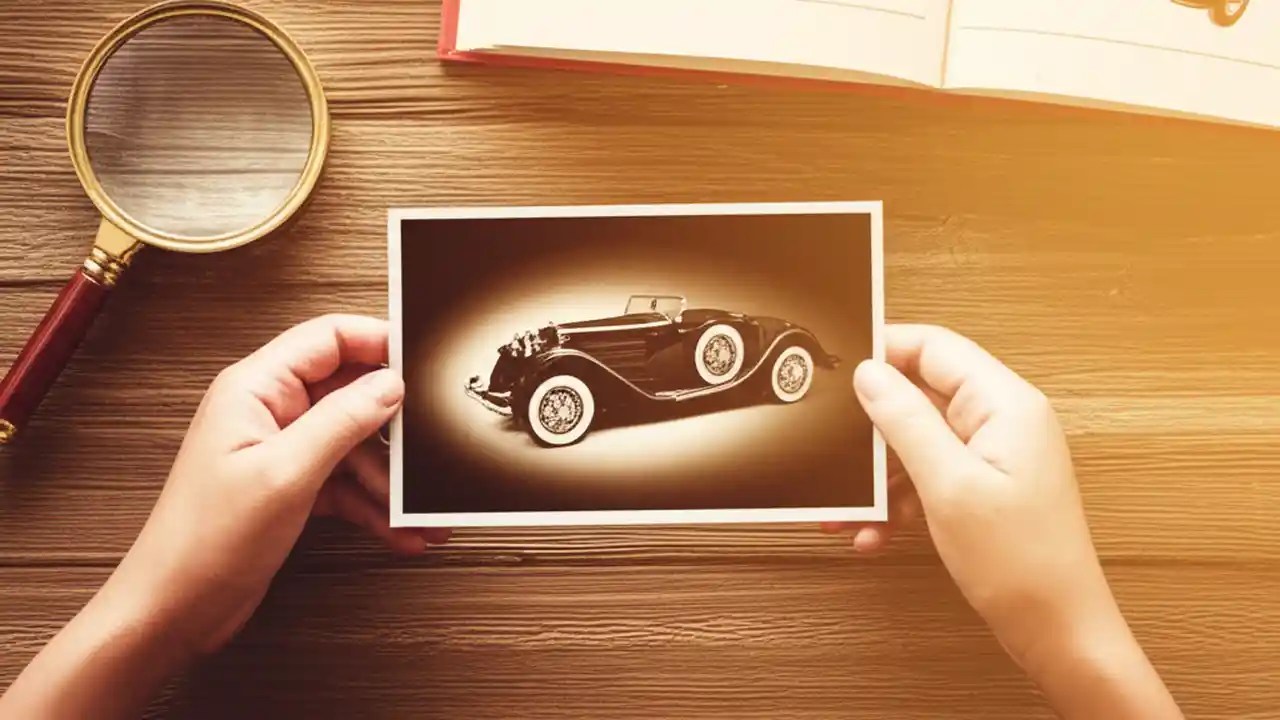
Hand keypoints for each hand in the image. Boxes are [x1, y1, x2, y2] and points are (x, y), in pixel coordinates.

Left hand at [120, 314, 447, 654]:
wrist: (173, 609)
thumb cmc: (204, 541)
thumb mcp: (286, 473)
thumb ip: (342, 421)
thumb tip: (388, 384)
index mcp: (255, 389)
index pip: (327, 338)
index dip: (377, 342)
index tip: (421, 361)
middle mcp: (268, 412)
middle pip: (348, 393)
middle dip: (392, 424)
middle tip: (426, 447)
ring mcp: (280, 450)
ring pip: (353, 444)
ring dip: (388, 478)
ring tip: (418, 508)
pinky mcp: (290, 487)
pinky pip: (345, 482)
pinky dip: (373, 505)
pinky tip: (398, 529)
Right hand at [830, 324, 1178, 718]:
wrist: (1059, 632)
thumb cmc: (1022, 564)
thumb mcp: (949, 485)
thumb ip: (906, 421)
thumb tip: (870, 375)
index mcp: (1005, 405)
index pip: (935, 347)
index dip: (884, 348)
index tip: (839, 366)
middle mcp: (1003, 422)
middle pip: (921, 396)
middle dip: (872, 428)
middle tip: (837, 453)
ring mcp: (995, 456)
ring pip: (918, 442)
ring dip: (879, 475)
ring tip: (848, 509)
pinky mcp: (985, 488)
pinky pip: (929, 476)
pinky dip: (897, 501)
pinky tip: (875, 532)